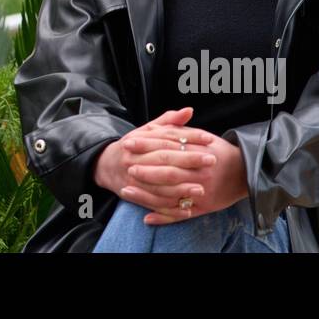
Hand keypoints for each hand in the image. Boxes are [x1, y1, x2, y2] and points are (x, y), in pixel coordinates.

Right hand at [93, 107, 217, 219]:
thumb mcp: (147, 131)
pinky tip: (187, 208)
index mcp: (140, 139)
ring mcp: (133, 177)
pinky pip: (153, 203)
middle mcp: (135, 157)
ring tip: (202, 188)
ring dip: (182, 187)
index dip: (189, 137)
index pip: (168, 137)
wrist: (106, 165)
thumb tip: (189, 110)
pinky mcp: (133, 194)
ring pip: (159, 183)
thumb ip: (169, 122)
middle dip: (190, 160)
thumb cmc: (133, 146)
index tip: (209, 139)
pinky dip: (170, 207)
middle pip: (165, 158)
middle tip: (212, 160)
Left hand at [125, 124, 247, 224]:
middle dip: (145, 170)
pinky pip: (179, 214)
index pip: (166, 146)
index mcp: (197, 152)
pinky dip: (162, 217)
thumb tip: (156, 124)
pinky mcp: (202, 208)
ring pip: (169, 195)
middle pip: (167, 171)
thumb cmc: (218, 152)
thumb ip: (179, 129)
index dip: (146, 144)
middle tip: (127, 167)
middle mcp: (199, 173)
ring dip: (146, 195)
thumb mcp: (200, 136)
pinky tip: (146, 217)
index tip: (128, 142)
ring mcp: (200, 192)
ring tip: (126, 190)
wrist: (245, 173)